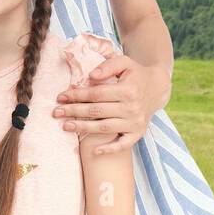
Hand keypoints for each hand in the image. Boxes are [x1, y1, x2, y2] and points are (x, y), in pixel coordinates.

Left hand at [54, 55, 169, 154]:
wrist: (157, 88)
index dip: (77, 95)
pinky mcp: (138, 133)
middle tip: (56, 112)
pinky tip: (94, 151)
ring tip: (65, 126)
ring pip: (104, 127)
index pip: (96, 94)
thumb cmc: (135, 74)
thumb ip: (108, 66)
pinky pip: (123, 144)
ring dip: (83, 128)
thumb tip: (90, 76)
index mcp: (128, 90)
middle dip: (74, 111)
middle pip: (97, 111)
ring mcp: (135, 122)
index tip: (61, 97)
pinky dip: (109, 149)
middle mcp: (132, 108)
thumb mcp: (125, 62)